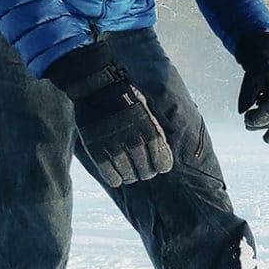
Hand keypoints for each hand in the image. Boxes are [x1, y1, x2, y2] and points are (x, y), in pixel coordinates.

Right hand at [46, 44, 173, 185]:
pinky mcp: (97, 147)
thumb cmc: (126, 96)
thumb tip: (171, 135)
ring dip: (130, 177)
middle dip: (146, 173)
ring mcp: (114, 144)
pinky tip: (117, 180)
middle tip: (144, 173)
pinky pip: (108, 171)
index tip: (160, 168)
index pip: (161, 158)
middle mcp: (134, 140)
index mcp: (150, 130)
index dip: (161, 166)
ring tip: (131, 177)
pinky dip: (114, 178)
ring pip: (127, 172)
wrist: (98, 88)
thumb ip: (160, 123)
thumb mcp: (149, 106)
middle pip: (145, 168)